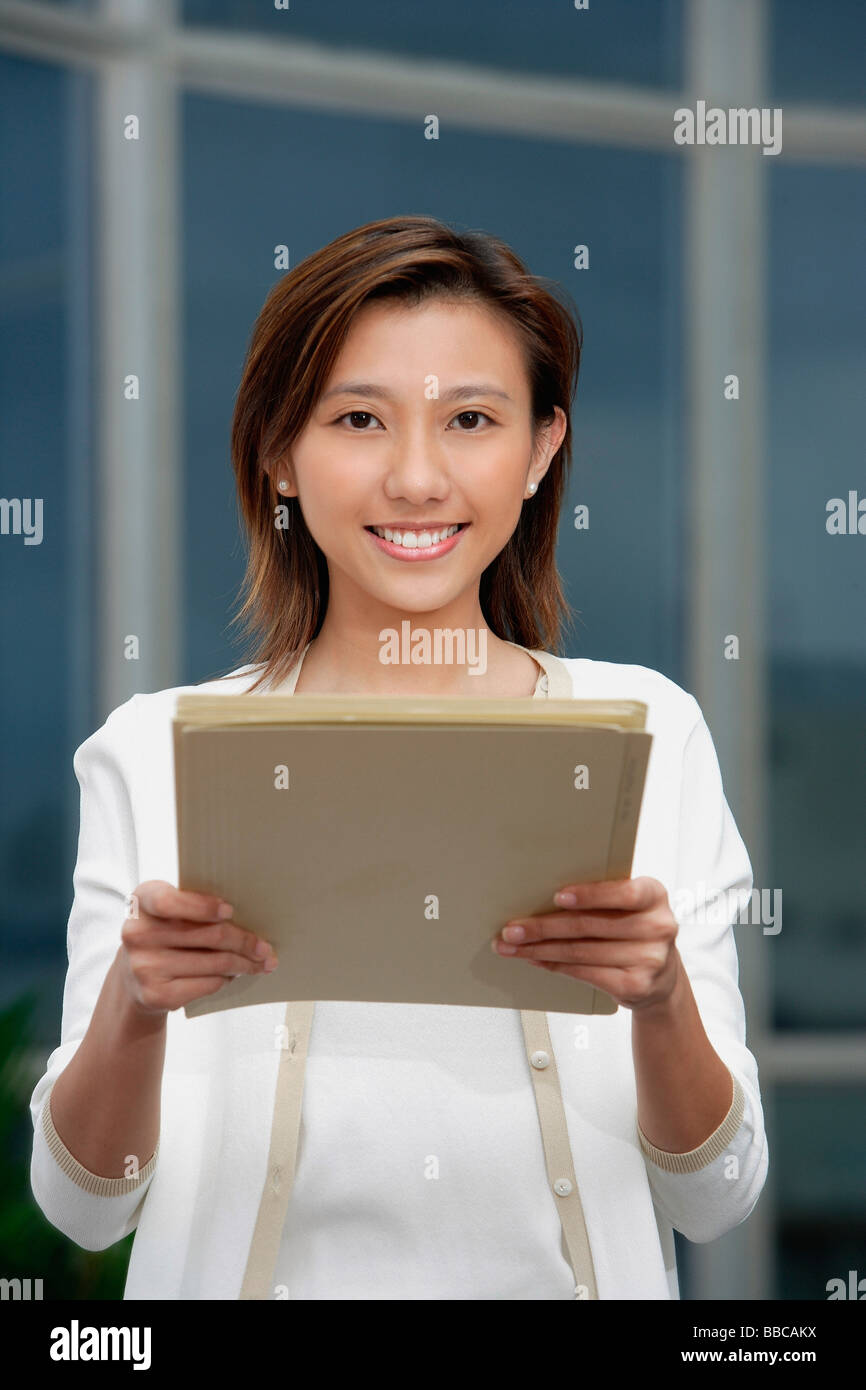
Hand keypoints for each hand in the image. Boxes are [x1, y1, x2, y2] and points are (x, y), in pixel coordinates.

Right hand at [117, 880, 278, 1014]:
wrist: (133, 976)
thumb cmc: (163, 934)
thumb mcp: (169, 911)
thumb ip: (195, 905)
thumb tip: (250, 918)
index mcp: (142, 901)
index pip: (169, 902)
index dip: (203, 906)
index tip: (230, 911)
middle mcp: (138, 934)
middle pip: (208, 935)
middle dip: (244, 941)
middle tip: (264, 947)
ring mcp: (144, 967)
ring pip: (215, 963)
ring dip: (243, 963)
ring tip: (258, 962)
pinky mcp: (155, 994)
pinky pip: (207, 984)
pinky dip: (226, 979)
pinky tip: (233, 974)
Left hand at [490, 876, 680, 1011]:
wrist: (661, 978)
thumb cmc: (633, 930)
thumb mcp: (629, 906)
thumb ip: (601, 897)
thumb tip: (539, 897)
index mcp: (654, 895)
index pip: (623, 892)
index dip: (589, 895)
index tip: (556, 897)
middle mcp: (658, 926)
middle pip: (589, 926)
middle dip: (543, 927)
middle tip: (511, 929)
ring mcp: (650, 959)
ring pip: (581, 952)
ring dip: (540, 949)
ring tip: (512, 947)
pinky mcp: (636, 985)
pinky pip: (585, 973)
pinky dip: (555, 966)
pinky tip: (536, 960)